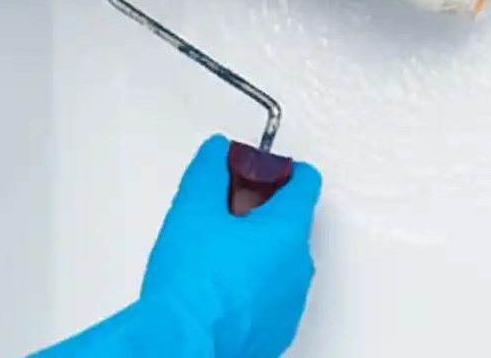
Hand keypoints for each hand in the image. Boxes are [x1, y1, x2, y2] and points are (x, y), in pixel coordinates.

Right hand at [143, 135, 321, 357]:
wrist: (183, 342)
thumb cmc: (192, 286)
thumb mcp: (192, 211)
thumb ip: (208, 171)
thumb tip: (216, 152)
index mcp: (286, 230)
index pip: (306, 181)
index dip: (284, 169)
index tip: (264, 170)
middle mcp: (298, 264)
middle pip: (292, 221)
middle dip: (263, 212)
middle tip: (227, 213)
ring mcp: (291, 299)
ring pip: (282, 260)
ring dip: (259, 252)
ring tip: (218, 255)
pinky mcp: (278, 328)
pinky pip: (273, 295)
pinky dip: (255, 286)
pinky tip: (222, 288)